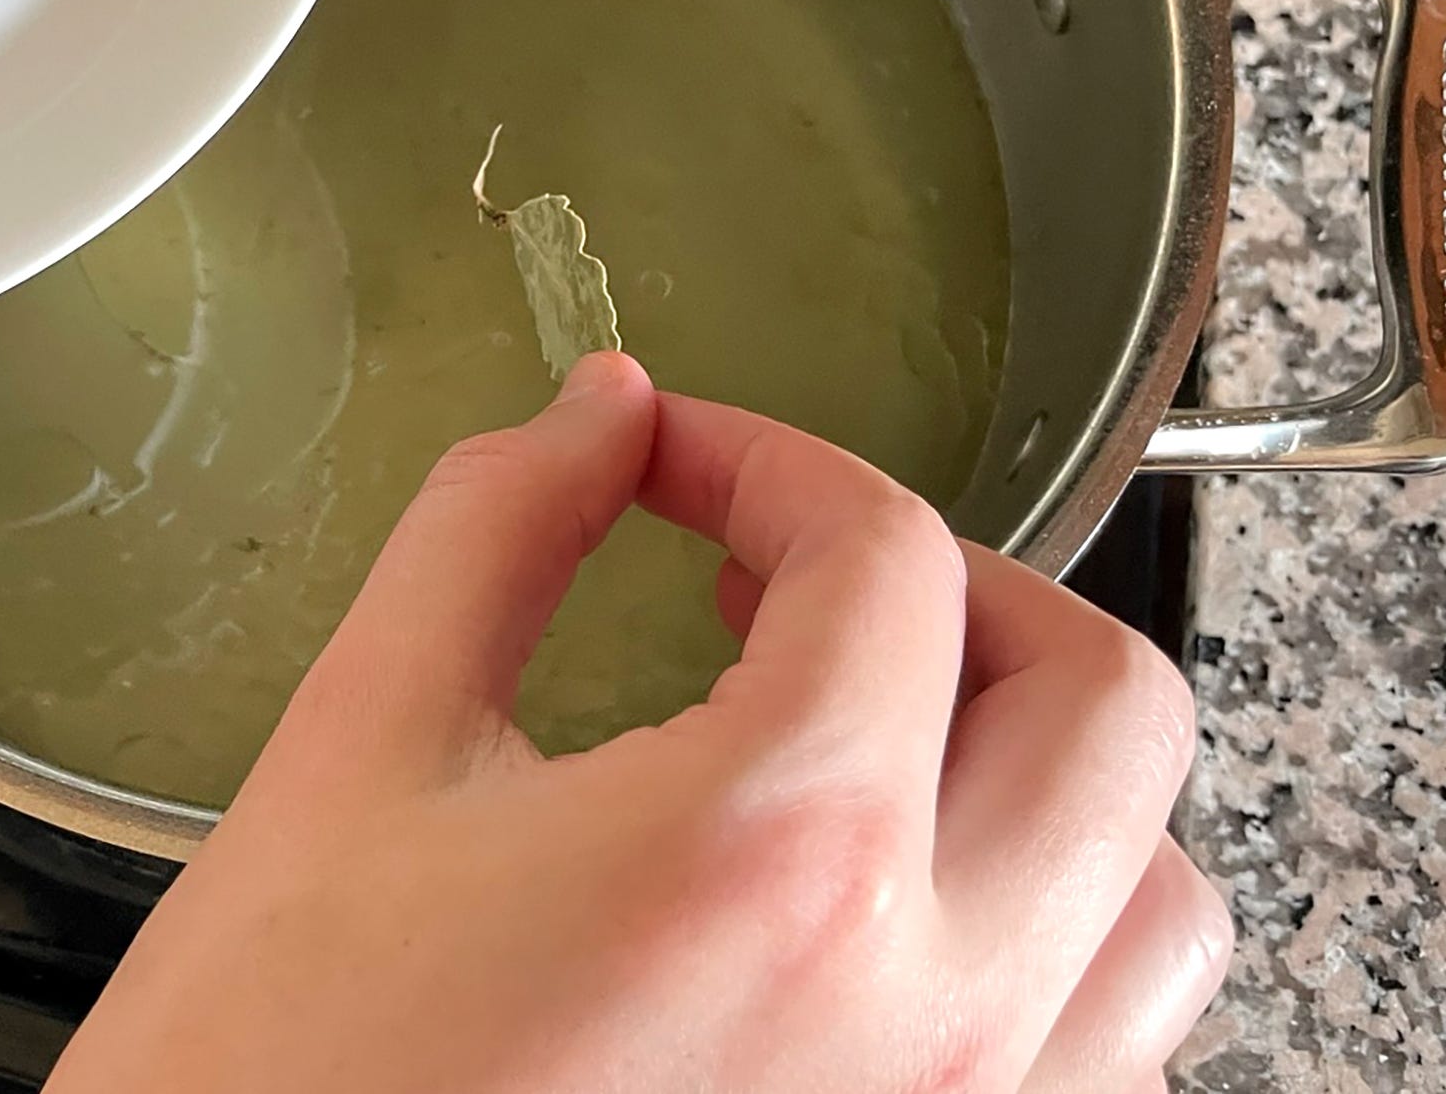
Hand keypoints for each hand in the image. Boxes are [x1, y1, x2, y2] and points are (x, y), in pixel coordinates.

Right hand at [51, 355, 1227, 1093]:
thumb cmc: (286, 1079)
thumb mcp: (354, 758)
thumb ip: (494, 536)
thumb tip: (598, 417)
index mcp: (777, 850)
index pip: (880, 555)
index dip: (764, 457)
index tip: (676, 467)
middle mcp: (935, 1003)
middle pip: (1102, 696)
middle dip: (957, 587)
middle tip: (804, 580)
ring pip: (1159, 893)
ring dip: (1042, 778)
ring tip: (878, 747)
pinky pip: (1115, 1060)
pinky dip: (1049, 954)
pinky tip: (892, 928)